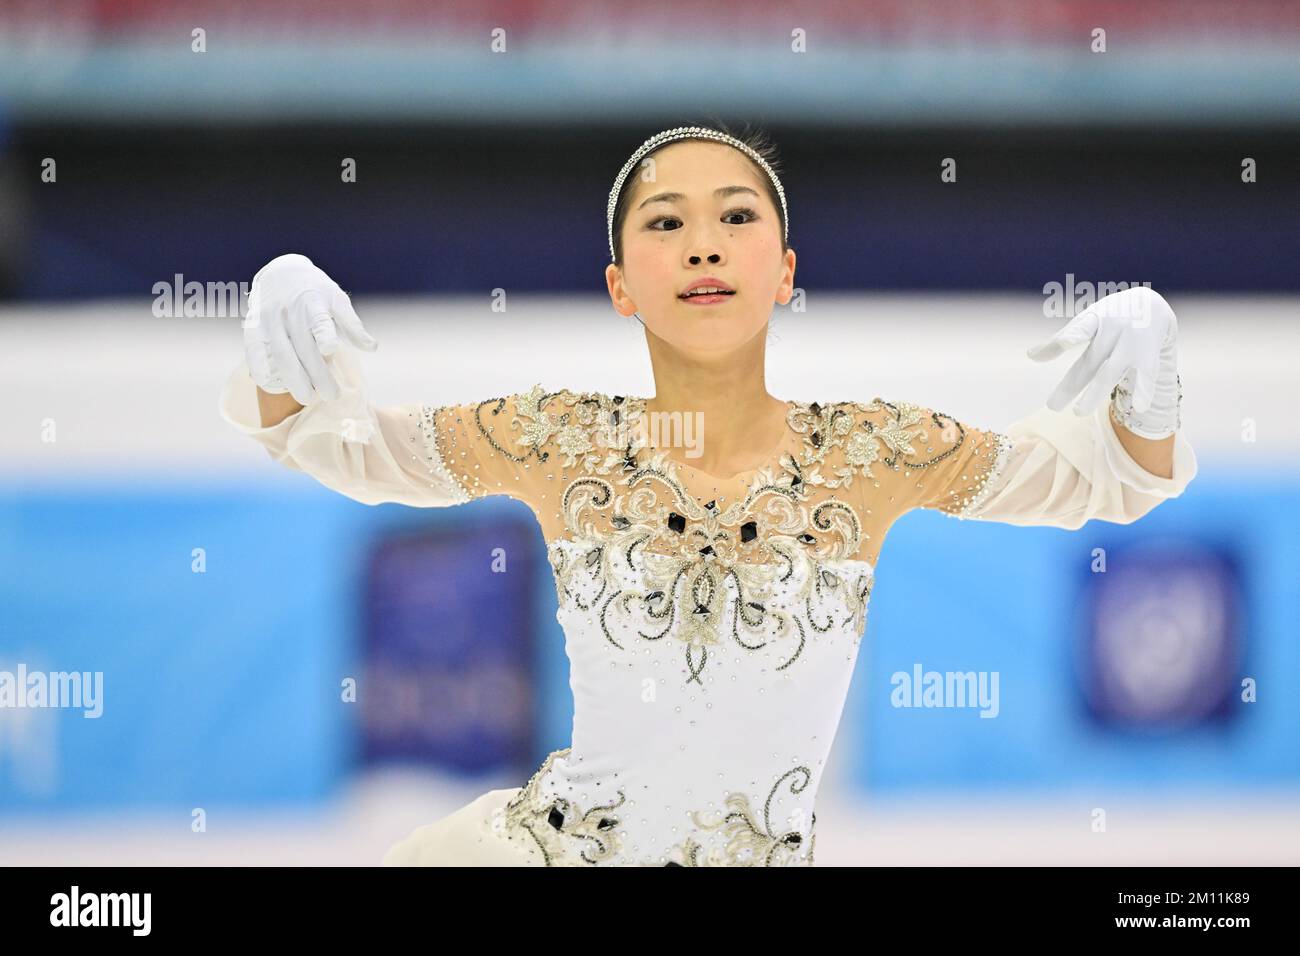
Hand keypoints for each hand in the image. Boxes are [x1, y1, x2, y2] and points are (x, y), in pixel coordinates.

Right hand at [242, 254, 377, 403]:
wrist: (281, 272)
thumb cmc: (316, 292)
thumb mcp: (337, 300)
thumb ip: (352, 325)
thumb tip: (372, 348)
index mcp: (313, 301)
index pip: (318, 319)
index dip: (323, 333)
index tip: (331, 348)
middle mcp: (289, 310)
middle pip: (302, 346)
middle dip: (317, 374)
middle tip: (332, 396)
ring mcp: (269, 319)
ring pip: (280, 353)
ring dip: (293, 379)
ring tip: (308, 399)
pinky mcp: (253, 327)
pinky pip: (253, 350)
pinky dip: (259, 368)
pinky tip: (269, 386)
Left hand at [1026, 286, 1177, 422]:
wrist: (1152, 304)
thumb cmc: (1109, 316)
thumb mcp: (1086, 322)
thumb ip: (1059, 340)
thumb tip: (1030, 356)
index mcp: (1095, 320)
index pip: (1083, 328)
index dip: (1073, 334)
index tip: (1065, 342)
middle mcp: (1114, 331)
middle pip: (1090, 362)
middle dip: (1071, 384)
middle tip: (1052, 406)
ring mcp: (1132, 344)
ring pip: (1112, 372)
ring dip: (1095, 393)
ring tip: (1078, 412)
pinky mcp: (1148, 356)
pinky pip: (1147, 376)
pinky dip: (1144, 390)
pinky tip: (1139, 408)